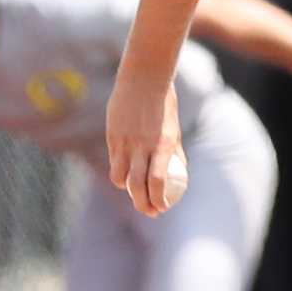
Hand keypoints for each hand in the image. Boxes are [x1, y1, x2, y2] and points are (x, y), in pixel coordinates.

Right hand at [105, 71, 186, 215]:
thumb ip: (174, 153)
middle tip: (149, 212)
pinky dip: (120, 172)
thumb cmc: (164, 104)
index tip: (162, 208)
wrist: (143, 79)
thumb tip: (179, 175)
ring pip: (120, 177)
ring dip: (128, 191)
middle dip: (143, 204)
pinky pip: (115, 162)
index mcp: (162, 143)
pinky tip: (127, 175)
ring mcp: (124, 141)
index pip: (157, 181)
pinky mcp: (112, 136)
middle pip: (137, 185)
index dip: (158, 199)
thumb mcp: (174, 129)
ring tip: (137, 194)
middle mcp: (142, 144)